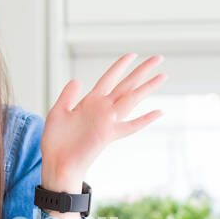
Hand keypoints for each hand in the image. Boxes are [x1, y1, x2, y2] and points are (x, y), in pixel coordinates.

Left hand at [40, 53, 166, 191]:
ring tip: (163, 76)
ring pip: (132, 99)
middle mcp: (102, 109)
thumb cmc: (56, 141)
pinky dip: (145, 120)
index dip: (120, 66)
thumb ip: (68, 95)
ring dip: (147, 87)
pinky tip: (159, 112)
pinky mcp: (108, 135)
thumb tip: (78, 80)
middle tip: (159, 58)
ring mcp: (107, 121)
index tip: (132, 54)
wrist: (56, 163)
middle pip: (126, 85)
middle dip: (142, 71)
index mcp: (90, 102)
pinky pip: (130, 126)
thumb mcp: (58, 112)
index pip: (109, 78)